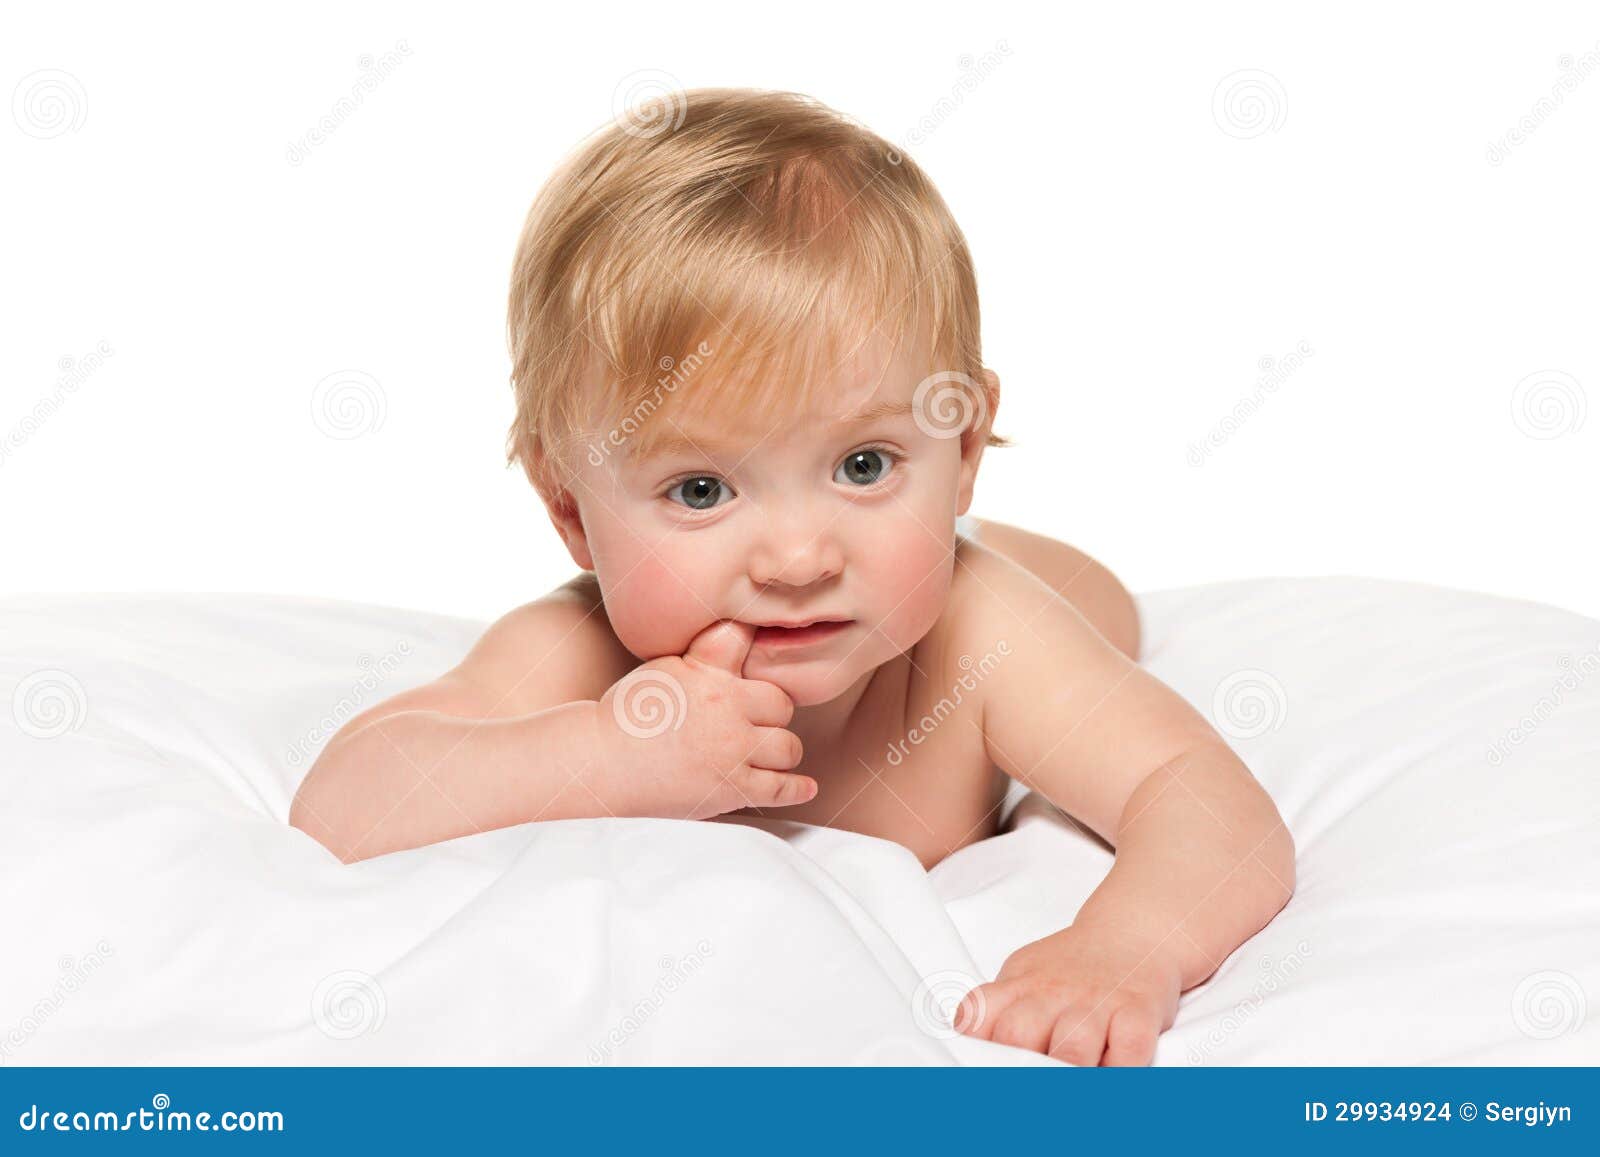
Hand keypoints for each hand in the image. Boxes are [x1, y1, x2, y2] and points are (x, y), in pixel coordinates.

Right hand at [591, 619, 815, 819]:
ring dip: (783, 749)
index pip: (762, 666)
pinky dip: (797, 787)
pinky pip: (780, 788)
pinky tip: (805, 786)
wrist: (601, 763)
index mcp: (713, 679)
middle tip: (758, 722)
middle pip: (783, 707)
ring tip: (771, 751)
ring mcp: (733, 755)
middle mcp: (729, 714)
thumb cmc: (632, 712)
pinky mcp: (731, 791)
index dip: (762, 676)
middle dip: (773, 713)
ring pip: (789, 747)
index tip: (760, 687)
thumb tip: (746, 622)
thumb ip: (712, 650)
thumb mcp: (670, 667)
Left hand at [953, 923, 1180, 1065]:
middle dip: (1016, 1067)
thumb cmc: (1070, 967)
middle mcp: (1053, 993)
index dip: (972, 1048)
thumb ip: (1000, 1015)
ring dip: (1067, 1074)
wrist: (1129, 930)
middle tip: (1022, 1086)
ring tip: (1066, 1087)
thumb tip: (973, 1057)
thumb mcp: (1024, 977)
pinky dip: (1121, 1071)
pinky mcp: (1138, 1011)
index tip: (974, 1071)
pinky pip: (1129, 1048)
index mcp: (1018, 985)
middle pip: (1017, 1035)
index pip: (978, 1014)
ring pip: (1072, 1049)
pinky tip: (1112, 1076)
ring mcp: (1096, 1002)